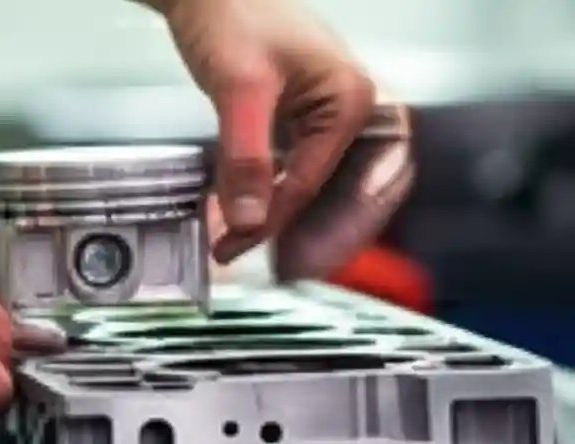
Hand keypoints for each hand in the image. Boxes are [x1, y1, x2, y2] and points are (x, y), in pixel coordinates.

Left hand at [156, 0, 376, 263]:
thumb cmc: (234, 16)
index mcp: (355, 100)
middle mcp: (356, 112)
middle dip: (324, 239)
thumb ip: (244, 158)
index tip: (239, 248)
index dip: (275, 222)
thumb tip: (247, 221)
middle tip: (287, 272)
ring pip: (334, 192)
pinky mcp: (309, 126)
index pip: (314, 182)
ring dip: (303, 228)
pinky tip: (256, 224)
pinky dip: (285, 204)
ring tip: (269, 258)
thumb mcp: (238, 89)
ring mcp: (335, 120)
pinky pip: (309, 177)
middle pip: (355, 196)